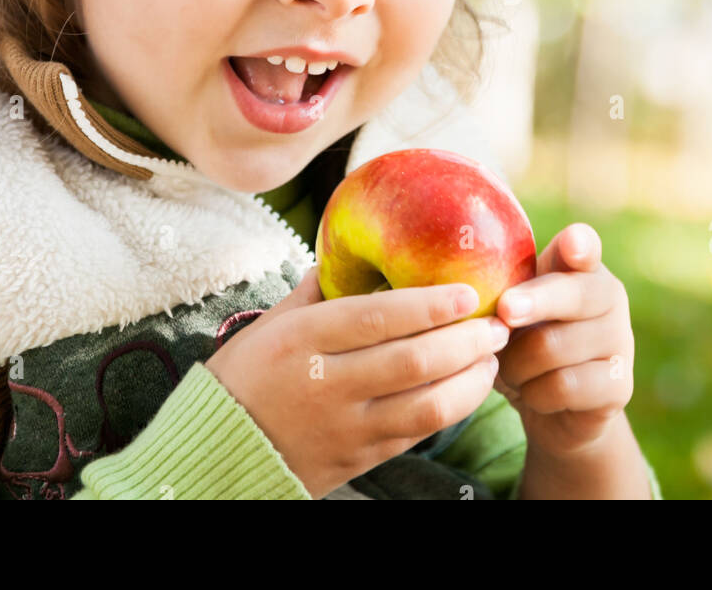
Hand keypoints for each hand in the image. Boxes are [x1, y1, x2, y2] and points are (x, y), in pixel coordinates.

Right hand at [204, 267, 508, 498]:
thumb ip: (316, 290)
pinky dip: (452, 408)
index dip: (430, 305)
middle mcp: (327, 383)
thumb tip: (350, 251)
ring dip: (471, 380)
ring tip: (491, 357)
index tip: (468, 292)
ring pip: (426, 405)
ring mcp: (346, 426)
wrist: (215, 456)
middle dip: (466, 341)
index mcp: (303, 339)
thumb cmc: (246, 377)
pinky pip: (417, 433)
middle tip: (496, 324)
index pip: (379, 317)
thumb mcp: (271, 323)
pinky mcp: (359, 460)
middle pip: (414, 361)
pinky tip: (468, 387)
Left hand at [492, 223, 634, 459]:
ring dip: (517, 363)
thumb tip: (474, 291)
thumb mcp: (512, 310)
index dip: (580, 244)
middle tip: (506, 311)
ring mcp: (621, 342)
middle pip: (573, 295)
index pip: (585, 246)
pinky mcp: (619, 386)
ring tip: (510, 368)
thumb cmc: (525, 342)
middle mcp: (610, 298)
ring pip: (555, 347)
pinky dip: (534, 393)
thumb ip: (504, 290)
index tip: (572, 247)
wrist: (552, 405)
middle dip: (534, 303)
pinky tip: (533, 393)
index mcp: (583, 268)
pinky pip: (563, 387)